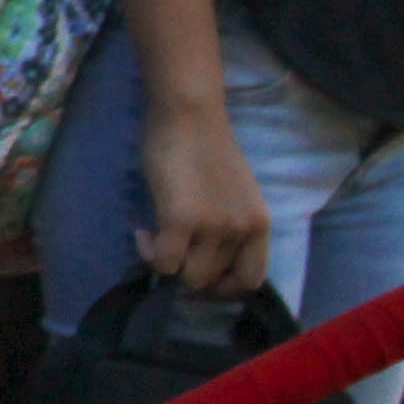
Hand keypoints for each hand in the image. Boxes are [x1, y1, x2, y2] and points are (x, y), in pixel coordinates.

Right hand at [135, 96, 274, 295]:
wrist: (189, 116)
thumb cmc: (206, 148)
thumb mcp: (234, 196)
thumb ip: (229, 225)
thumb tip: (204, 256)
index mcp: (259, 224)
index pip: (252, 281)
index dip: (224, 287)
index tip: (200, 271)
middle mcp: (242, 230)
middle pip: (213, 282)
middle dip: (188, 274)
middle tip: (170, 253)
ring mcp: (214, 227)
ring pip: (189, 278)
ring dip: (167, 265)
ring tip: (154, 239)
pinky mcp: (181, 220)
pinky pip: (164, 263)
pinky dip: (149, 254)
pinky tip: (143, 233)